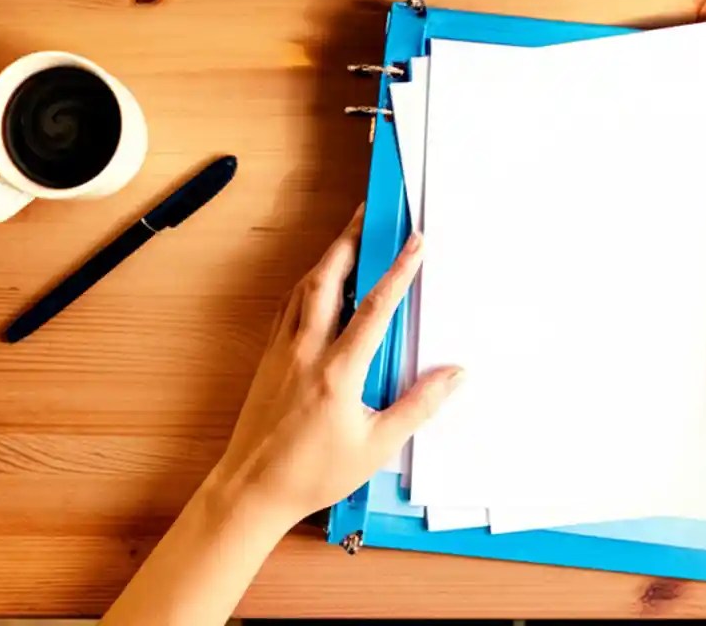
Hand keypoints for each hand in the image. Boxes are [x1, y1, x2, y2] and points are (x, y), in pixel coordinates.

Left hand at [208, 206, 461, 525]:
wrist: (252, 491)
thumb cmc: (312, 474)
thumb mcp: (377, 446)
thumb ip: (418, 406)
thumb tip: (453, 375)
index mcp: (336, 372)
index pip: (373, 308)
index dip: (397, 271)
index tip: (414, 243)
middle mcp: (305, 352)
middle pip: (327, 279)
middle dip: (351, 241)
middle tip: (370, 215)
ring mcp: (281, 352)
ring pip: (304, 289)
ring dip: (328, 258)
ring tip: (350, 238)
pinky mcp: (267, 360)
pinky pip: (288, 308)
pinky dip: (307, 285)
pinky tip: (317, 283)